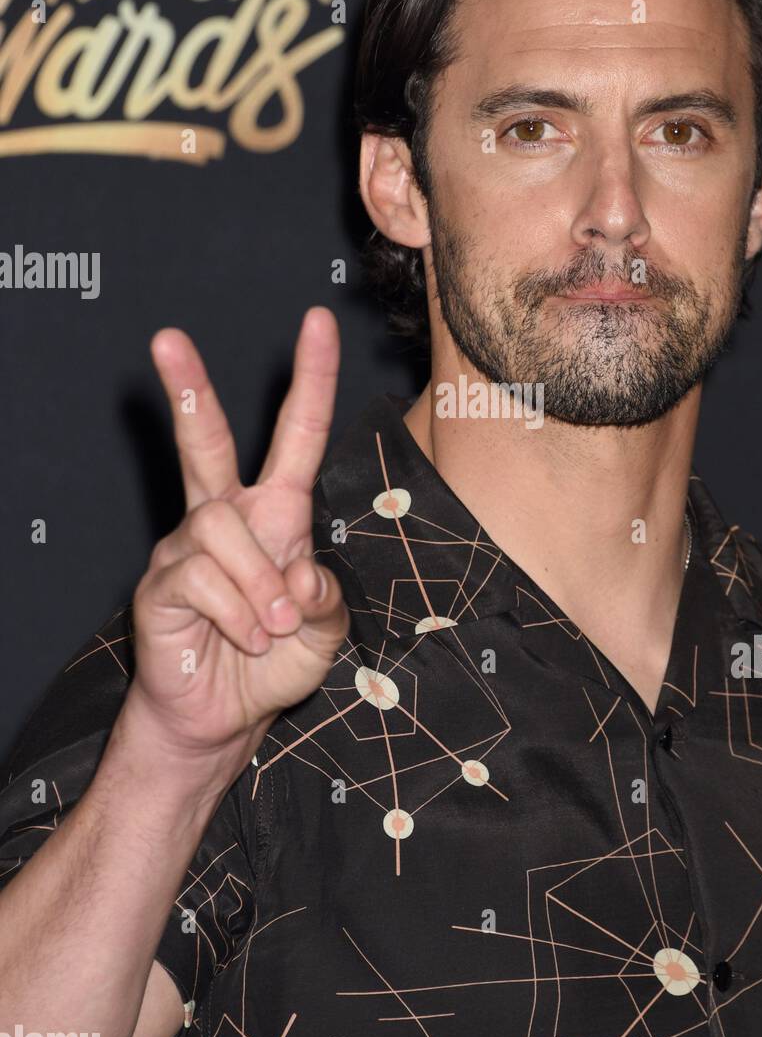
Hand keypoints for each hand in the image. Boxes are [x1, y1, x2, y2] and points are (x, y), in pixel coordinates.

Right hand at [126, 306, 348, 770]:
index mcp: (276, 513)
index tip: (318, 320)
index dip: (311, 379)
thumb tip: (298, 575)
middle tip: (166, 337)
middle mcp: (227, 517)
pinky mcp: (160, 585)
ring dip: (258, 583)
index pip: (295, 435)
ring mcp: (186, 547)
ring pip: (222, 527)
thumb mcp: (326, 630)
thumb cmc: (275, 660)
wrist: (226, 716)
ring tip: (269, 627)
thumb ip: (326, 598)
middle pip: (208, 441)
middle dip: (189, 387)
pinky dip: (236, 612)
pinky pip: (201, 577)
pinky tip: (243, 636)